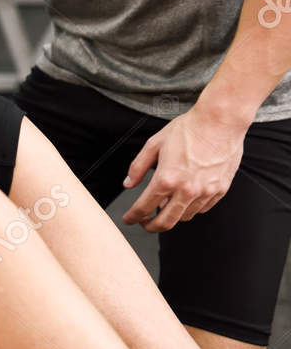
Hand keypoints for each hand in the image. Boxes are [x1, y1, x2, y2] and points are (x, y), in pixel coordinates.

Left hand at [120, 107, 246, 231]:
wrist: (220, 122)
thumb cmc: (188, 129)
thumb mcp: (154, 144)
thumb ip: (138, 167)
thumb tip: (128, 184)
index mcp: (167, 179)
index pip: (144, 207)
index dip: (133, 217)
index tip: (128, 219)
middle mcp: (187, 189)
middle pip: (166, 222)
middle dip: (150, 226)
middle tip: (143, 223)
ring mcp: (206, 192)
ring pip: (185, 217)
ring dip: (171, 216)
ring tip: (163, 207)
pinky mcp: (220, 190)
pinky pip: (202, 209)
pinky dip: (190, 209)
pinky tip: (183, 200)